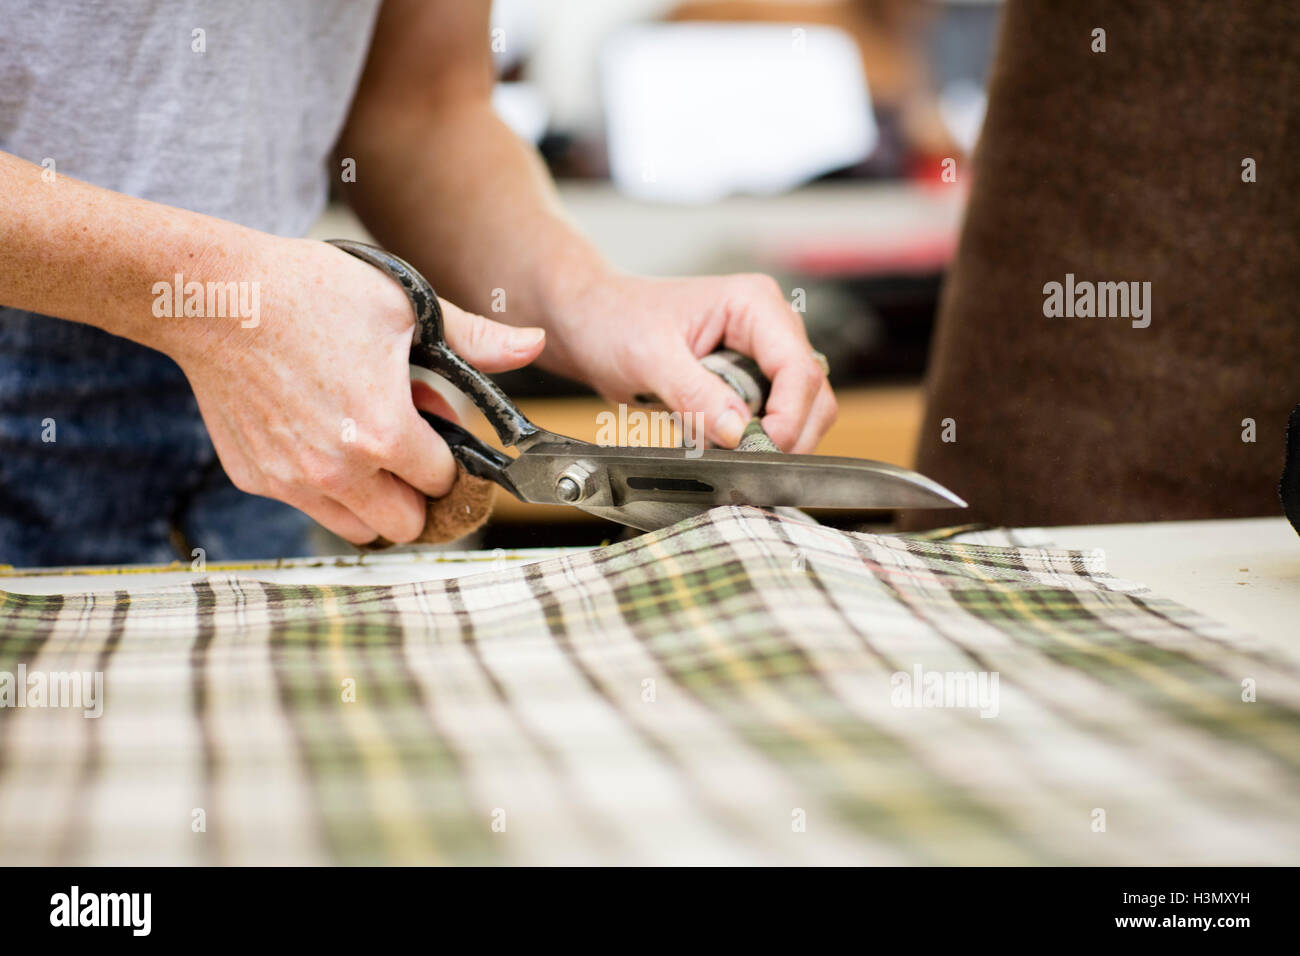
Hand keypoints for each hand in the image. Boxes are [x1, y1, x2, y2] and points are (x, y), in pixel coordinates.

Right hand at [167, 238, 543, 544]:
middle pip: (407, 523)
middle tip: (408, 448)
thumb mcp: (405, 306)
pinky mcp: (255, 477)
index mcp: (383, 434)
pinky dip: (323, 488)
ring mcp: (291, 480)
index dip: (449, 456)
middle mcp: (337, 471)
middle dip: (418, 491)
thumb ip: (475, 340)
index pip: (443, 481)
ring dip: (374, 500)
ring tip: (366, 445)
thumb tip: (534, 343)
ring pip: (358, 529)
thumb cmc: (309, 292)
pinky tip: (318, 435)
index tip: (438, 431)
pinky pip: (307, 506)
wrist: (215, 297)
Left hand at [539, 271, 834, 452]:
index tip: (762, 451)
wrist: (590, 322)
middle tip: (746, 464)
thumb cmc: (614, 322)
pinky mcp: (749, 382)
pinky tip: (715, 444)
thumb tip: (740, 433)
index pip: (799, 369)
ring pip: (798, 412)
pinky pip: (769, 421)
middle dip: (787, 434)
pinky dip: (751, 442)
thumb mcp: (650, 358)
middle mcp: (769, 327)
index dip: (789, 417)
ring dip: (769, 441)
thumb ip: (695, 394)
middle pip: (812, 394)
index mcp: (755, 305)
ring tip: (721, 451)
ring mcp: (762, 356)